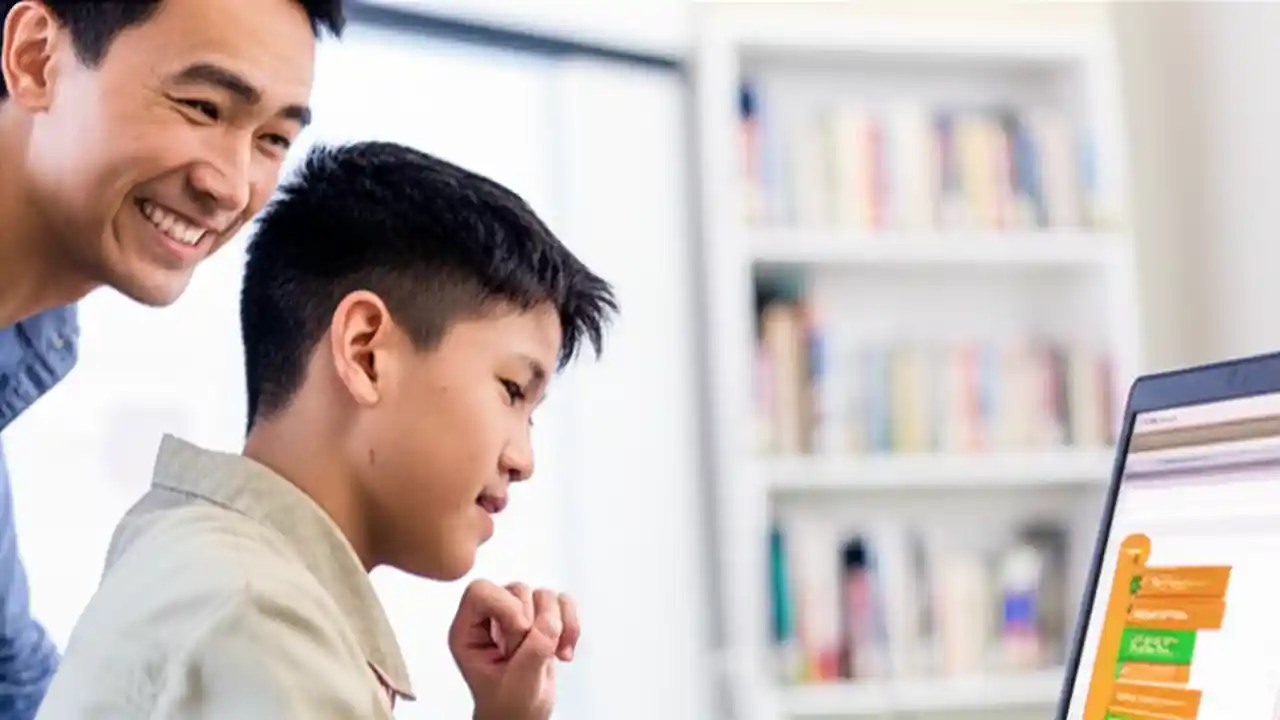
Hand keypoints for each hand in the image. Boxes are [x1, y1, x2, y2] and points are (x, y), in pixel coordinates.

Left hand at [449, 579, 580, 719]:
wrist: (523, 716)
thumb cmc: (508, 706)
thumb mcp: (518, 683)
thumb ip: (534, 649)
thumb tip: (552, 618)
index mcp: (467, 631)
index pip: (481, 592)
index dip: (507, 608)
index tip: (521, 636)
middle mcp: (489, 618)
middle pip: (516, 591)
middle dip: (534, 624)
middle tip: (531, 655)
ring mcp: (515, 616)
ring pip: (542, 595)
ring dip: (557, 625)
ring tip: (553, 654)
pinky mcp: (539, 618)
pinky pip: (562, 601)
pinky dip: (571, 624)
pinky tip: (564, 649)